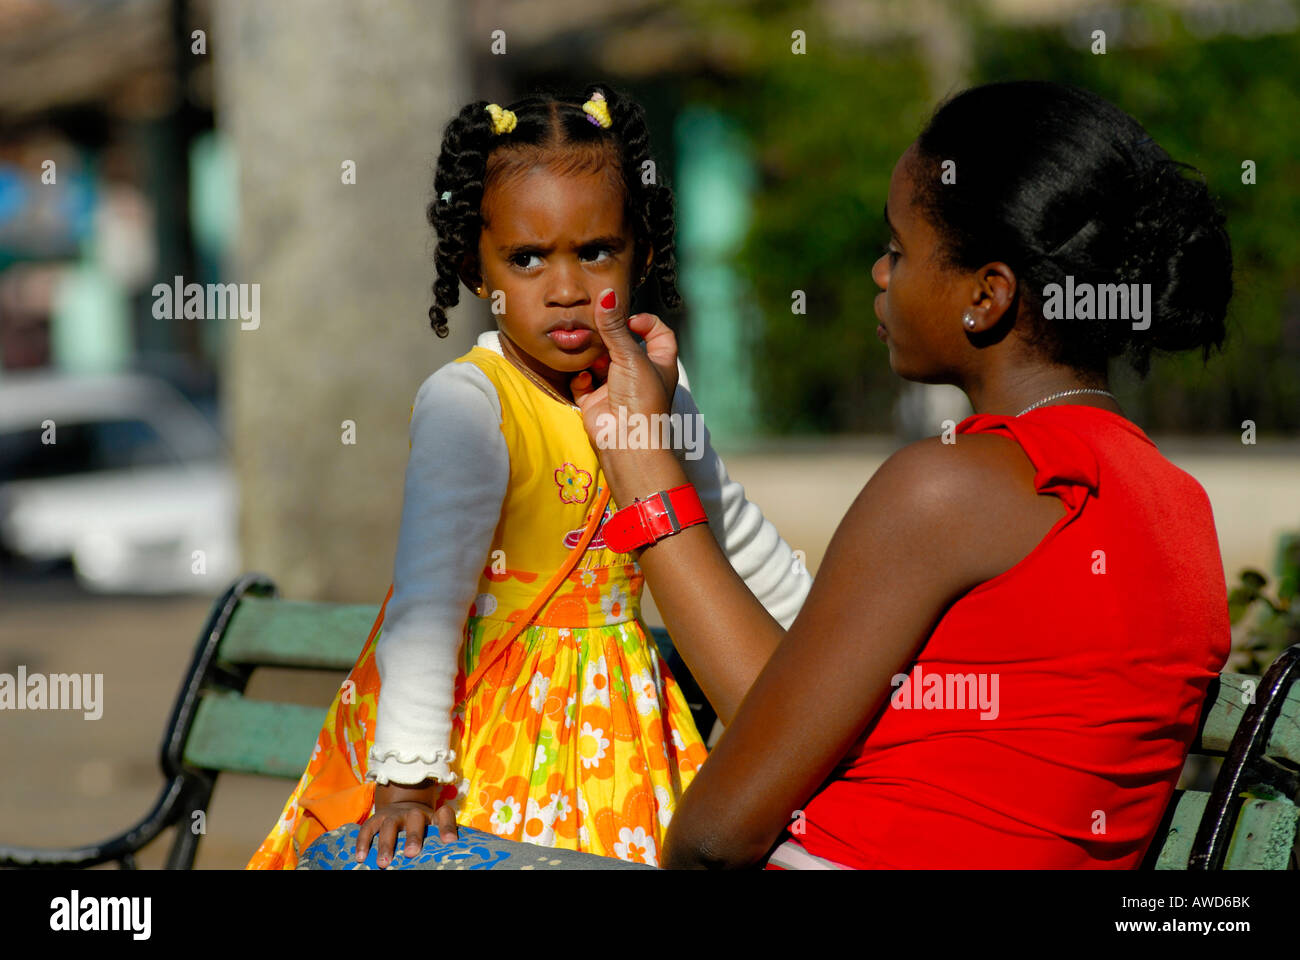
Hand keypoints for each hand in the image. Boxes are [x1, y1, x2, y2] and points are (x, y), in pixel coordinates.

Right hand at [355, 779, 457, 867]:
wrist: (403, 807)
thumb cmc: (422, 828)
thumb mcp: (433, 831)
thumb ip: (439, 840)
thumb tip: (448, 854)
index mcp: (432, 816)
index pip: (444, 815)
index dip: (448, 826)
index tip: (450, 841)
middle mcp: (414, 812)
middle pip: (415, 818)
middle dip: (413, 836)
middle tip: (411, 853)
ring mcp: (394, 814)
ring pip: (390, 824)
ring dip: (386, 844)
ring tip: (384, 864)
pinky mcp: (377, 818)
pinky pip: (368, 828)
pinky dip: (363, 842)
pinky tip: (361, 857)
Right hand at [572, 287, 678, 440]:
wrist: (626, 441)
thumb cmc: (641, 398)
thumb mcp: (630, 356)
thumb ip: (615, 326)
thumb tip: (606, 295)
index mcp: (659, 363)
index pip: (658, 333)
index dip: (645, 322)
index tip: (628, 319)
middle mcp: (639, 374)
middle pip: (623, 345)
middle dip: (609, 337)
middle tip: (597, 329)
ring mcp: (616, 388)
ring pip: (600, 362)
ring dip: (592, 356)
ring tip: (587, 350)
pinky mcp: (596, 402)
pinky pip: (583, 384)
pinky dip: (581, 378)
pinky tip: (583, 377)